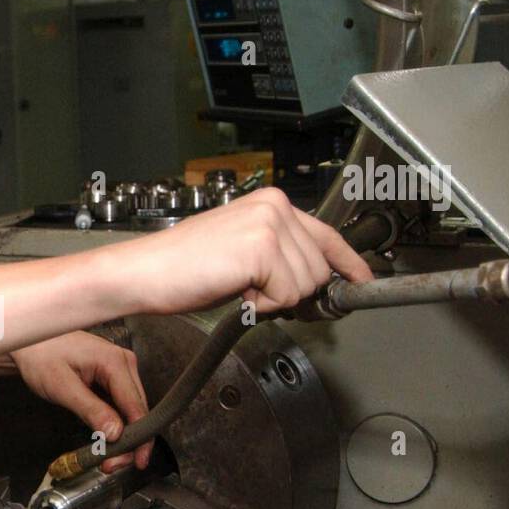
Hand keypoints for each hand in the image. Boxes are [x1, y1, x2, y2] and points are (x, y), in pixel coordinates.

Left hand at [10, 331, 152, 472]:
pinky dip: (116, 424)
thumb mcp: (62, 387)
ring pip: (132, 410)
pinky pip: (121, 405)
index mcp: (115, 362)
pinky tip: (107, 440)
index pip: (136, 407)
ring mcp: (120, 369)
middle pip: (138, 410)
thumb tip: (116, 433)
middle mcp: (124, 363)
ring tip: (108, 458)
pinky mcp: (113, 377)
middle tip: (112, 464)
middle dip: (130, 441)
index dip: (138, 438)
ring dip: (123, 436)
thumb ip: (91, 410)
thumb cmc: (41, 357)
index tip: (136, 461)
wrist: (29, 343)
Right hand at [118, 187, 372, 315]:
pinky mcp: (262, 248)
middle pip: (320, 269)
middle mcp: (275, 207)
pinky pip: (286, 295)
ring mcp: (270, 225)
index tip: (362, 279)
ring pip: (306, 285)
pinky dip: (261, 306)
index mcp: (270, 203)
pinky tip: (235, 292)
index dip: (348, 263)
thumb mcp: (242, 253)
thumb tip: (313, 281)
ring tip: (236, 287)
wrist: (146, 273)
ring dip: (273, 300)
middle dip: (290, 291)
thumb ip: (280, 257)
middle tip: (251, 292)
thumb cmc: (183, 267)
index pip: (326, 235)